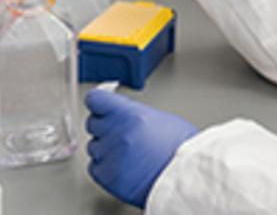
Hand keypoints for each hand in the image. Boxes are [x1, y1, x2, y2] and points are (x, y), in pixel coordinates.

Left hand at [85, 89, 197, 208]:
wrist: (183, 175)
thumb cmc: (180, 147)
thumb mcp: (161, 117)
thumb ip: (135, 114)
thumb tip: (124, 115)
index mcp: (129, 114)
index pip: (96, 100)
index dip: (98, 101)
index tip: (99, 103)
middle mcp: (115, 132)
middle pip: (93, 123)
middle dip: (104, 124)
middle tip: (118, 130)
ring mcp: (109, 155)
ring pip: (93, 145)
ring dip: (105, 146)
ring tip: (125, 150)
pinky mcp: (107, 176)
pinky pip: (94, 166)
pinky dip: (104, 165)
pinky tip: (120, 164)